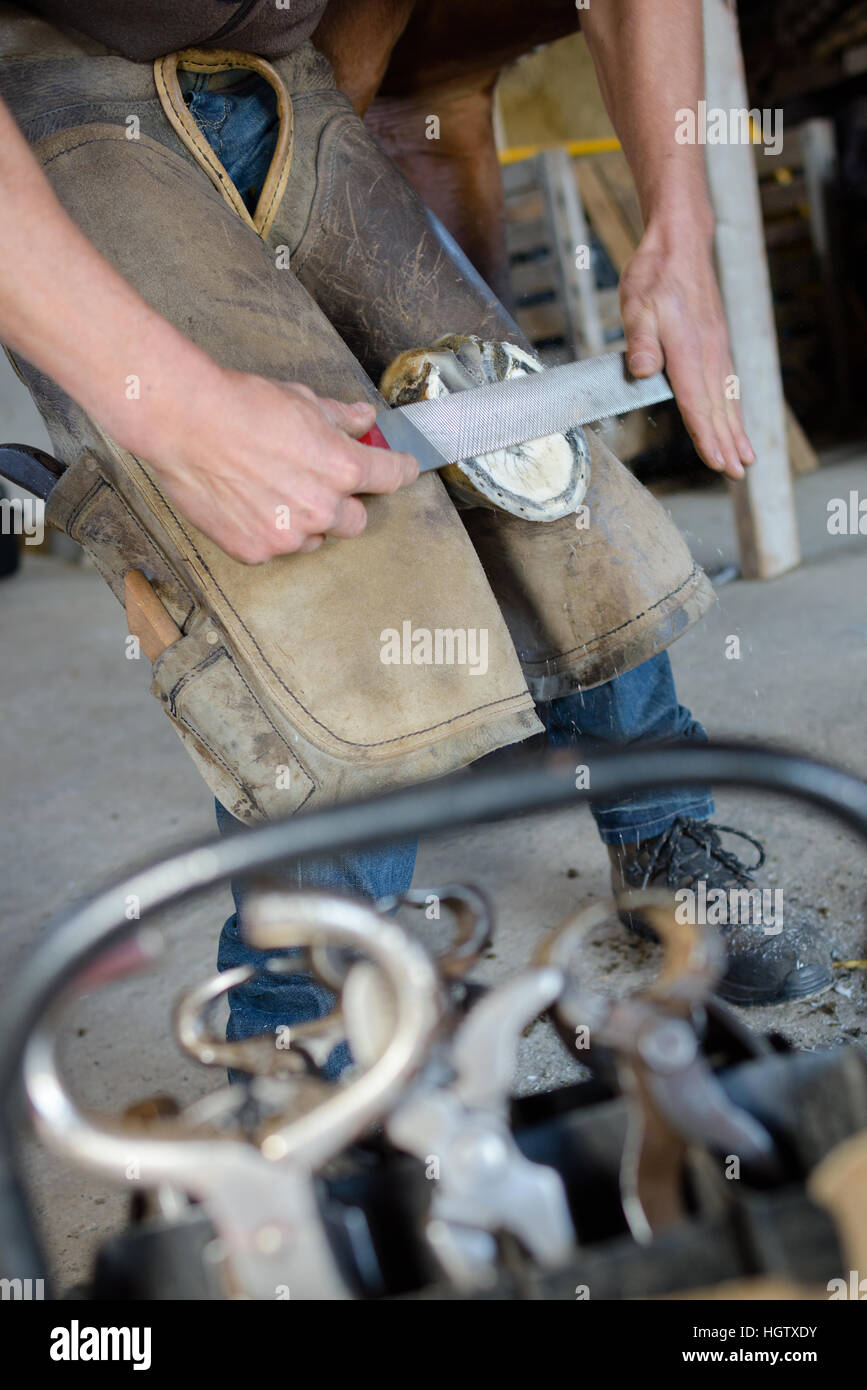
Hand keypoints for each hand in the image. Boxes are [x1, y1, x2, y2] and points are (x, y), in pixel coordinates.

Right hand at [139, 369, 417, 563]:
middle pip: (357, 520)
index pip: (393, 477)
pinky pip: (278, 548)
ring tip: (274, 490)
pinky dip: (270, 531)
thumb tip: (364, 419)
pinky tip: (249, 503)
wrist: (185, 423)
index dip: (401, 470)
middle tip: (318, 482)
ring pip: (316, 538)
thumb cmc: (241, 406)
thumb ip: (341, 418)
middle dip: (345, 503)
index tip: (402, 469)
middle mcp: (322, 509)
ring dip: (307, 521)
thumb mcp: (303, 400)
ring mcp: (289, 536)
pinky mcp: (256, 551)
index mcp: (343, 468)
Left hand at [619, 215, 754, 479]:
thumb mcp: (636, 305)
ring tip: (746, 457)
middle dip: (727, 443)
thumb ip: (640, 341)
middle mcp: (708, 352)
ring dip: (736, 430)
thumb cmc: (654, 275)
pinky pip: (728, 383)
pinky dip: (734, 407)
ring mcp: (716, 347)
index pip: (696, 403)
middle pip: (718, 408)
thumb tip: (642, 372)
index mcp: (687, 350)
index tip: (717, 462)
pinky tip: (736, 420)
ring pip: (727, 398)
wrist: (680, 243)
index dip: (706, 436)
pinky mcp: (717, 342)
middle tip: (737, 473)